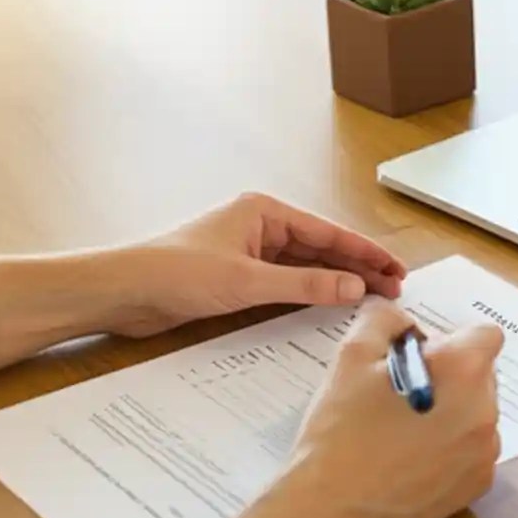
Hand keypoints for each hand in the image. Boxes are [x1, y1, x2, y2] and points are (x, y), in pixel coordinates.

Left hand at [108, 192, 406, 337]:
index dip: (365, 253)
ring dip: (336, 281)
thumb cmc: (175, 273)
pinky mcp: (236, 277)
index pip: (328, 233)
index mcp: (264, 212)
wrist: (122, 292)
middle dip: (357, 267)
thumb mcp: (248, 281)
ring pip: (305, 266)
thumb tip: (355, 287)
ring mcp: (249, 252)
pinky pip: (285, 283)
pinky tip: (328, 306)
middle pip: (321, 248)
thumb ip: (305, 284)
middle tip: (393, 288)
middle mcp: (260, 227)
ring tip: (370, 298)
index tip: (395, 269)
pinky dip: (309, 293)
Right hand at [238, 298, 504, 517]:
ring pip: (477, 411)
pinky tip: (414, 454)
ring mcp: (485, 450)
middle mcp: (485, 409)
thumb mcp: (352, 355)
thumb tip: (403, 319)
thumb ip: (385, 318)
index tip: (422, 356)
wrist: (333, 508)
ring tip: (406, 426)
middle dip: (451, 373)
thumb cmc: (341, 430)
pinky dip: (452, 445)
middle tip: (405, 390)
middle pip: (482, 373)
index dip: (452, 340)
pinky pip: (473, 447)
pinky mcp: (477, 482)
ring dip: (453, 409)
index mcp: (462, 370)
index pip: (484, 335)